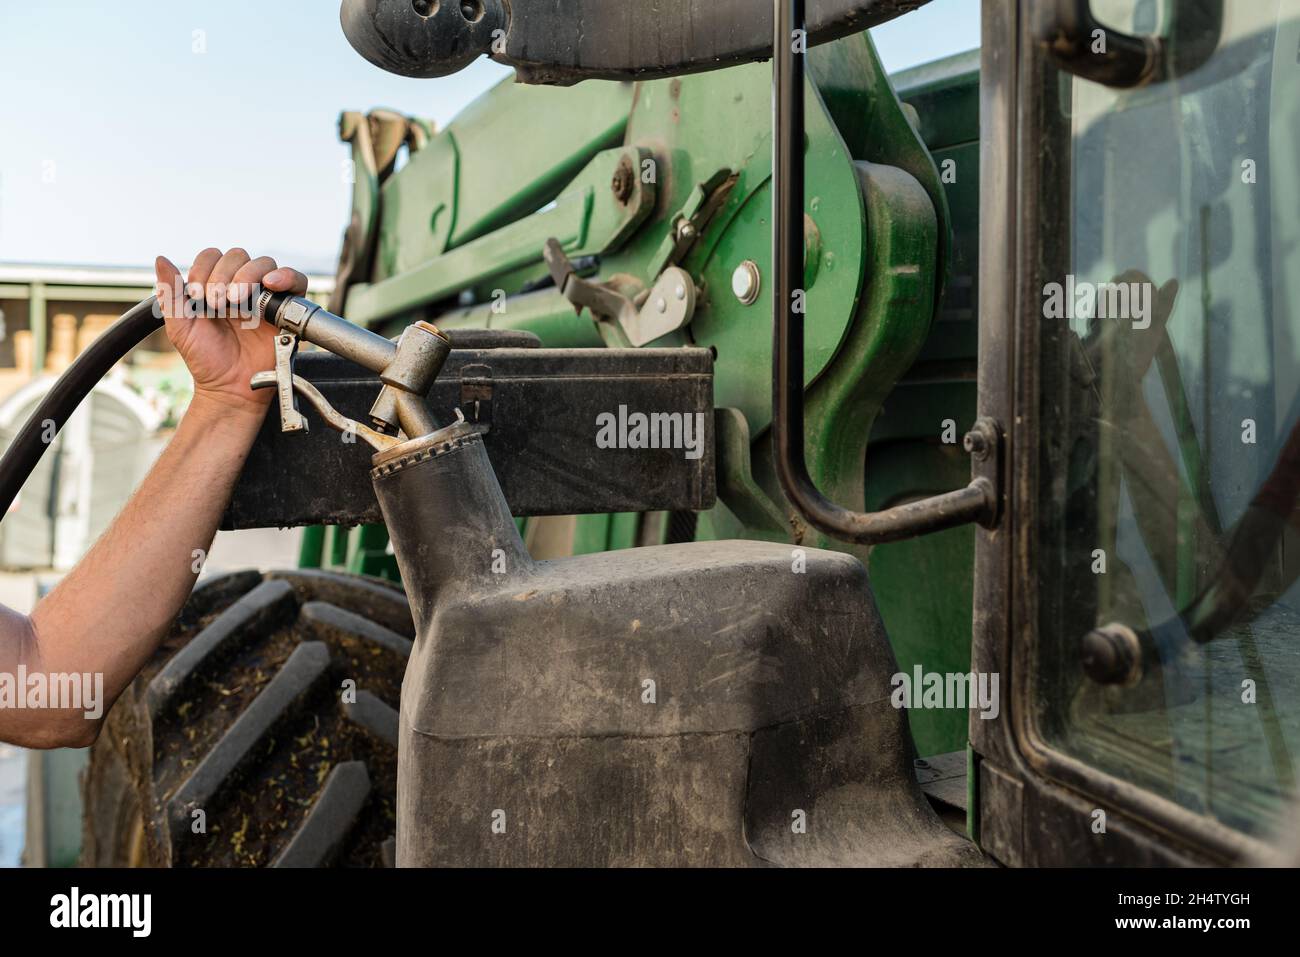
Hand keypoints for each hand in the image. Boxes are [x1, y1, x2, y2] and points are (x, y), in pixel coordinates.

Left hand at [154, 248, 308, 417]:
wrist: (230, 387)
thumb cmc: (206, 359)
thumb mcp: (180, 326)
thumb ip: (170, 293)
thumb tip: (160, 259)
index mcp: (215, 286)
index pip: (213, 256)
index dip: (204, 269)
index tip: (197, 295)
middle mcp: (241, 287)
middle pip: (238, 256)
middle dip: (223, 275)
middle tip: (217, 303)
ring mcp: (265, 296)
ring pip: (264, 264)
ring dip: (248, 276)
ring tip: (238, 300)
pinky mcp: (286, 309)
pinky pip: (296, 281)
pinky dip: (285, 277)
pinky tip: (271, 285)